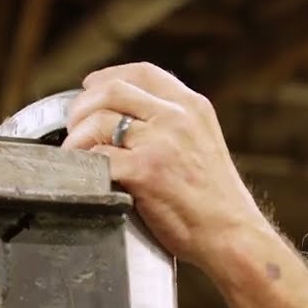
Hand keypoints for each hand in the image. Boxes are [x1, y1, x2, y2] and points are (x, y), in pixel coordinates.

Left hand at [61, 62, 266, 266]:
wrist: (233, 234)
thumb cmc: (216, 200)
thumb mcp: (204, 143)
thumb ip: (174, 125)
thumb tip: (129, 118)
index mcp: (192, 107)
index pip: (142, 73)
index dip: (108, 76)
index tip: (90, 87)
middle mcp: (176, 117)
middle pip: (112, 90)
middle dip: (83, 106)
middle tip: (73, 126)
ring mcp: (160, 143)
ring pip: (98, 120)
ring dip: (76, 136)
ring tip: (75, 152)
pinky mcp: (145, 171)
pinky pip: (97, 156)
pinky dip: (82, 163)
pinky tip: (82, 173)